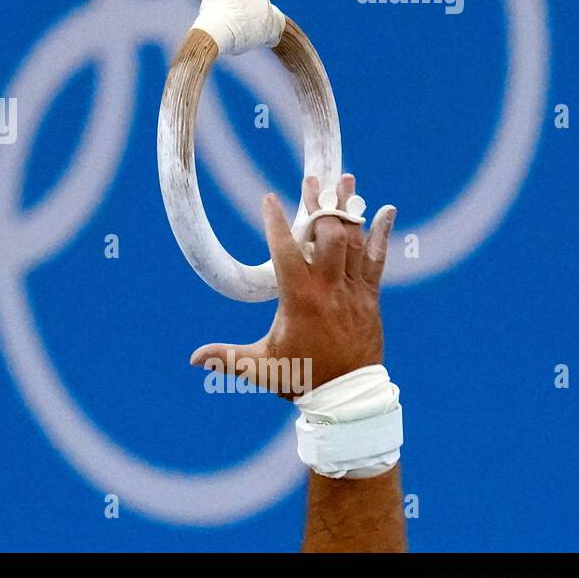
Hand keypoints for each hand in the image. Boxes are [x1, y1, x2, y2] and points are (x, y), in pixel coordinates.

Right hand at [189, 174, 396, 395]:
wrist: (348, 398)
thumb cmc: (300, 380)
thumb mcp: (260, 368)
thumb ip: (226, 358)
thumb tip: (193, 358)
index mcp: (299, 300)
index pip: (285, 251)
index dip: (275, 223)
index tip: (268, 198)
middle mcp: (329, 289)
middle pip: (327, 235)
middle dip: (319, 204)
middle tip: (311, 179)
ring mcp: (353, 291)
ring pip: (354, 240)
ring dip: (349, 208)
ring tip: (344, 179)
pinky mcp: (370, 297)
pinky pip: (377, 259)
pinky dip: (381, 233)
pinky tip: (386, 209)